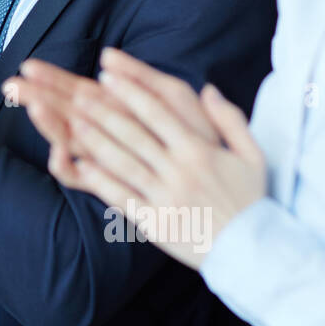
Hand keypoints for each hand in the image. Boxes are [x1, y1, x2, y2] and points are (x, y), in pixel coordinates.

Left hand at [8, 47, 266, 268]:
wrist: (252, 251)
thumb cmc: (250, 200)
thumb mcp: (252, 155)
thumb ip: (230, 119)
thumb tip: (208, 89)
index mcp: (200, 151)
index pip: (158, 114)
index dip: (130, 92)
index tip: (107, 74)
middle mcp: (179, 171)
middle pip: (134, 134)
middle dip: (104, 110)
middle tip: (77, 91)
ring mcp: (164, 197)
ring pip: (123, 163)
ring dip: (96, 140)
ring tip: (72, 120)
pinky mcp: (154, 223)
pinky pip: (121, 197)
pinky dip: (100, 180)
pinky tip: (80, 164)